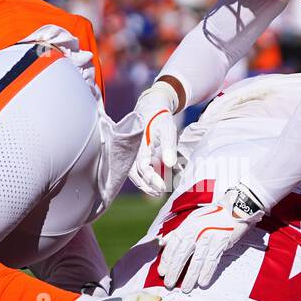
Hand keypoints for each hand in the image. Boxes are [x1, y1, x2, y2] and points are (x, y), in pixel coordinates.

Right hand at [127, 81, 181, 195]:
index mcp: (138, 144)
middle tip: (159, 193)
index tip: (162, 187)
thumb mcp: (168, 129)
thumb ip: (169, 146)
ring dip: (144, 183)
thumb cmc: (160, 118)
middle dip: (146, 185)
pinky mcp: (135, 154)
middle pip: (134, 173)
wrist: (152, 106)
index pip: (142, 166)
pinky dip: (145, 177)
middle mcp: (131, 150)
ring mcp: (131, 152)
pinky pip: (137, 168)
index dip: (151, 179)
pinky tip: (155, 184)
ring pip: (134, 172)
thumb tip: (169, 164)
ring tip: (157, 192)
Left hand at [157, 183, 263, 291]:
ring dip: (190, 276)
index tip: (161, 271)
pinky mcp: (221, 243)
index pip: (173, 244)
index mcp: (187, 225)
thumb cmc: (213, 215)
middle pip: (182, 254)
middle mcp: (196, 231)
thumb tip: (162, 242)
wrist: (236, 207)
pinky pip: (212, 261)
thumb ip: (178, 231)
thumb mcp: (193, 219)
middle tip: (168, 284)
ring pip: (196, 261)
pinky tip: (202, 283)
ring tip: (185, 288)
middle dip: (174, 271)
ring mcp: (208, 237)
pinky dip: (206, 273)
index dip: (166, 259)